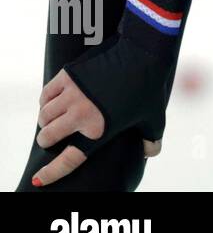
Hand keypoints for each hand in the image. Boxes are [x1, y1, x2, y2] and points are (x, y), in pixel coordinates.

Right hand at [31, 32, 168, 186]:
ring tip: (52, 119)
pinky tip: (51, 102)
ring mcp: (72, 96)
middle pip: (48, 136)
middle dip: (47, 138)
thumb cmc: (150, 87)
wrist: (143, 53)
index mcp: (99, 131)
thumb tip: (150, 154)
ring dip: (46, 120)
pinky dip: (45, 102)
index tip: (39, 179)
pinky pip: (45, 95)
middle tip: (51, 137)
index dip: (51, 172)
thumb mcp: (154, 117)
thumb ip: (152, 139)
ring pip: (44, 116)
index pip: (68, 160)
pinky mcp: (67, 77)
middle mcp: (80, 116)